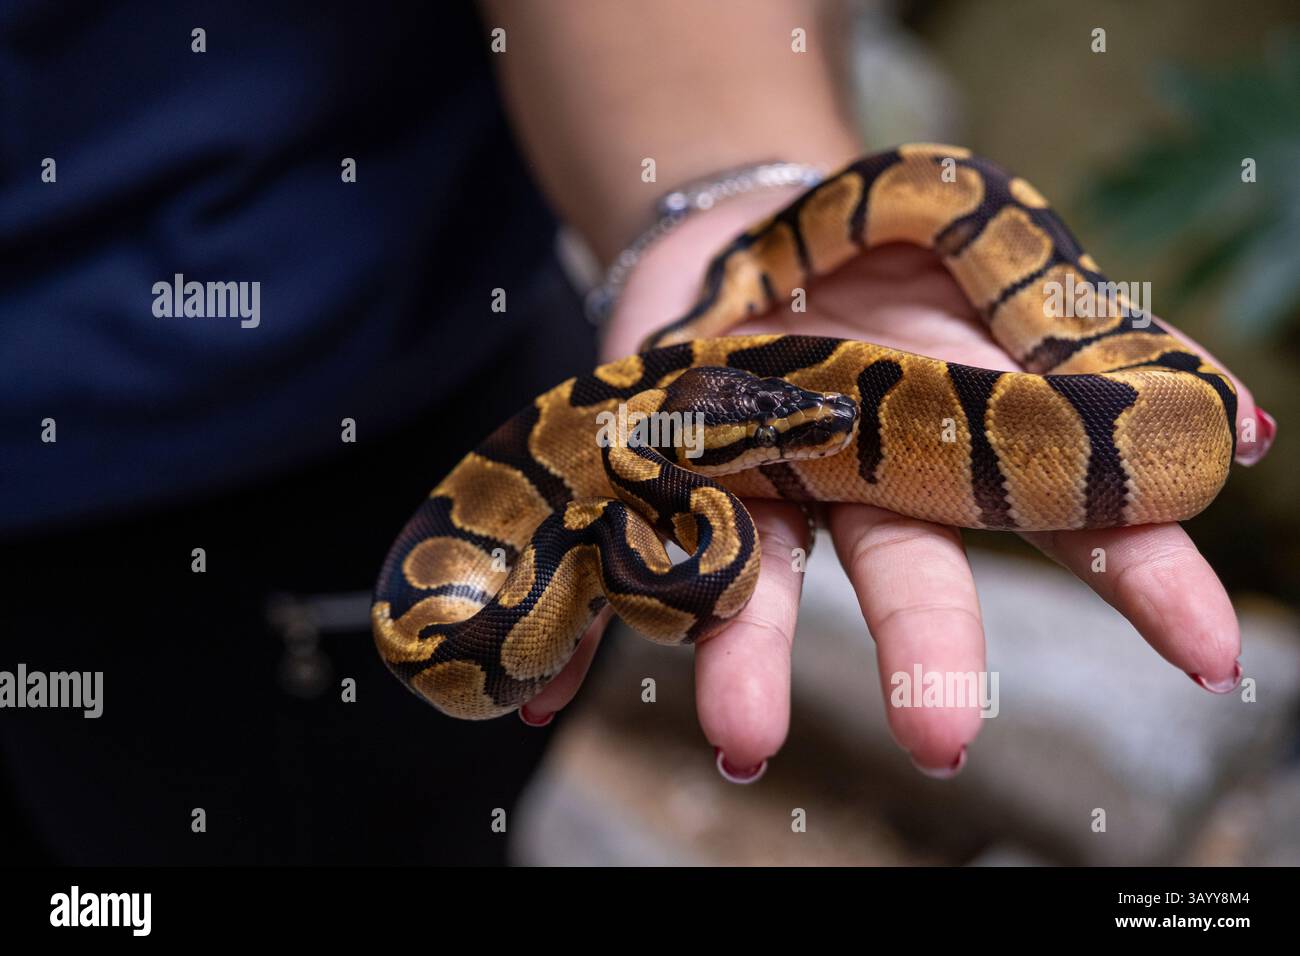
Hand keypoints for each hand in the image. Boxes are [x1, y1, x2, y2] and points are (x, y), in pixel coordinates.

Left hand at [520, 191, 1273, 781]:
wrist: (753, 229)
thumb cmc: (892, 252)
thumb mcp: (1001, 270)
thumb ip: (1091, 338)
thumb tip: (1243, 426)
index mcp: (963, 427)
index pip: (1068, 509)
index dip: (1139, 574)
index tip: (1207, 655)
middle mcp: (868, 478)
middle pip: (910, 571)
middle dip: (926, 651)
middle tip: (939, 744)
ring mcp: (765, 481)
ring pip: (763, 584)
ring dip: (748, 662)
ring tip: (742, 741)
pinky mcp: (672, 475)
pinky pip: (628, 559)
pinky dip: (590, 626)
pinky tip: (543, 695)